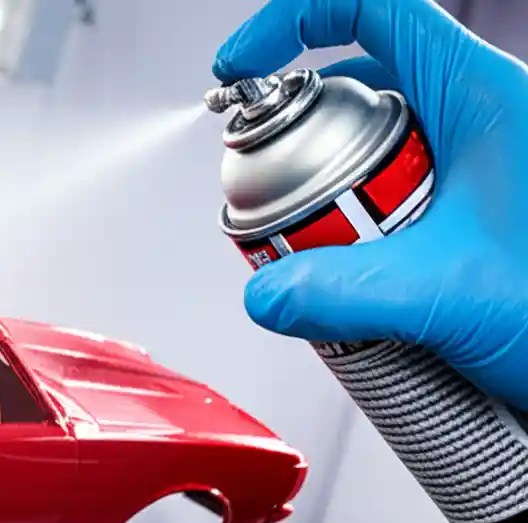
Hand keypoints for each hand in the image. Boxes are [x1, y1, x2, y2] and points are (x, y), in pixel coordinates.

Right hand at [213, 0, 527, 410]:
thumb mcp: (451, 296)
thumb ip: (345, 293)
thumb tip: (267, 292)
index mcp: (481, 95)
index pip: (372, 8)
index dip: (290, 21)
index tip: (239, 72)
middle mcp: (477, 115)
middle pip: (354, 81)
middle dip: (296, 133)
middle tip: (270, 186)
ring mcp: (472, 160)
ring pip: (369, 142)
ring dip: (324, 189)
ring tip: (315, 247)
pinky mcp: (465, 205)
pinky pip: (388, 190)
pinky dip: (352, 222)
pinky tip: (351, 272)